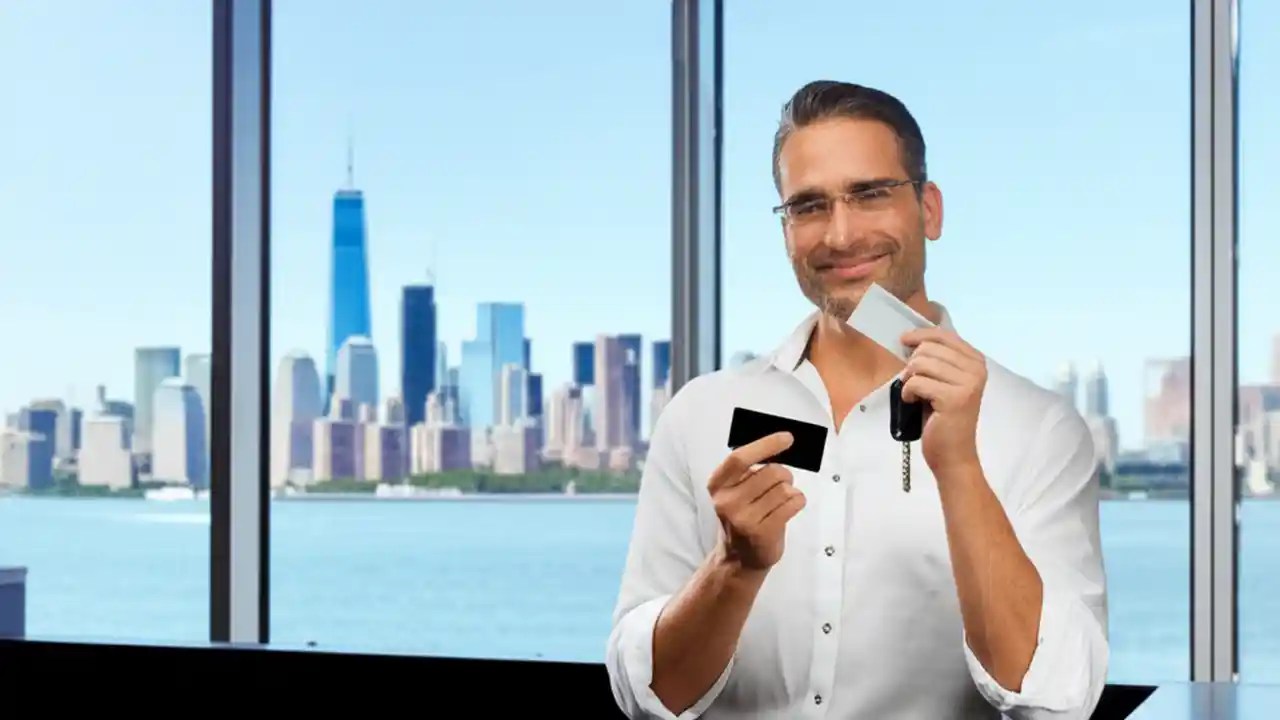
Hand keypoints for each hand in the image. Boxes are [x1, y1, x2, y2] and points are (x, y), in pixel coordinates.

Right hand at [707, 432, 807, 571]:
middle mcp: (726, 502)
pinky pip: (792, 504)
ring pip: (784, 488)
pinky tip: (789, 507)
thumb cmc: (743, 515)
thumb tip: (780, 444)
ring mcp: (743, 519)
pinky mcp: (762, 533)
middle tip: (783, 481)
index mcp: (717, 485)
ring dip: (791, 490)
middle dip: (785, 474)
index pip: (740, 458)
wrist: (739, 557)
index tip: (787, 438)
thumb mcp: (736, 490)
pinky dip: (797, 501)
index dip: (766, 444)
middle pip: (771, 472)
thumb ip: (750, 469)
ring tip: (782, 499)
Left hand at [899, 327, 987, 473]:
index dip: (919, 334)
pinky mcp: (954, 398)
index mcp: (976, 361)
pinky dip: (908, 393)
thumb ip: (935, 360)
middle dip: (912, 365)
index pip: (943, 335)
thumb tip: (909, 339)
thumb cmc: (943, 418)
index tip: (904, 340)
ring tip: (914, 394)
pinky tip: (913, 403)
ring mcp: (968, 383)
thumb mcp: (942, 382)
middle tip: (913, 384)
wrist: (953, 455)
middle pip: (928, 348)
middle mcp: (977, 369)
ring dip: (909, 379)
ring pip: (920, 364)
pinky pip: (916, 382)